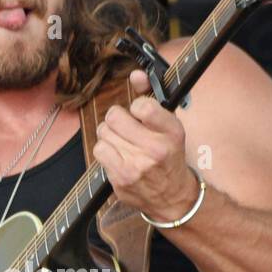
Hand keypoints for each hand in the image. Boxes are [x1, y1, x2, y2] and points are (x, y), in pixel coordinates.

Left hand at [92, 69, 200, 222]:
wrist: (172, 197)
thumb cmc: (169, 157)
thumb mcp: (169, 126)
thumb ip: (151, 97)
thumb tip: (135, 75)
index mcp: (172, 132)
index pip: (143, 105)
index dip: (136, 108)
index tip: (140, 116)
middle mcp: (156, 149)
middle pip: (115, 116)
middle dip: (117, 119)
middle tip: (125, 128)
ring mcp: (137, 166)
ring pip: (104, 132)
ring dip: (110, 135)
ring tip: (122, 143)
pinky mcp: (121, 178)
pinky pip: (99, 150)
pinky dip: (105, 150)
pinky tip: (117, 156)